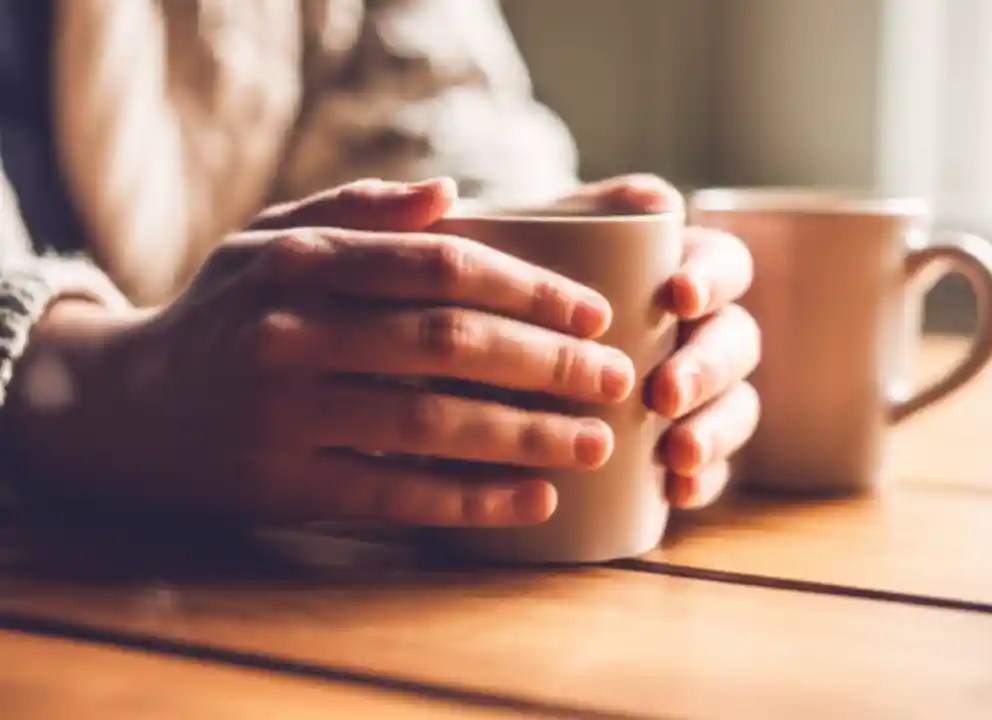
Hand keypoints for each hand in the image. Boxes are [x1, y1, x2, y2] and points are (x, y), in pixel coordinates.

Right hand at [9, 179, 635, 526]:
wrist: (126, 404)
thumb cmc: (227, 310)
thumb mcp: (271, 237)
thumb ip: (359, 209)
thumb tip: (450, 192)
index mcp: (305, 261)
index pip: (442, 266)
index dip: (529, 288)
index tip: (594, 311)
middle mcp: (295, 333)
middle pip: (450, 344)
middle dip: (548, 362)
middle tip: (616, 378)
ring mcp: (288, 414)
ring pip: (433, 424)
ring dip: (526, 434)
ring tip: (596, 441)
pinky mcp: (286, 485)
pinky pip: (397, 496)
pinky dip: (472, 499)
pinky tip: (534, 498)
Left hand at [557, 176, 760, 508]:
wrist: (500, 342)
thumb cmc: (533, 275)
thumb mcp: (552, 232)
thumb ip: (592, 206)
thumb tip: (650, 200)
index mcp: (689, 267)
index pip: (726, 263)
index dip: (714, 279)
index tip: (679, 297)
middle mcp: (707, 329)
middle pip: (736, 341)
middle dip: (708, 367)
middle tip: (664, 392)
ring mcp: (703, 393)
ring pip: (736, 406)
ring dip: (716, 430)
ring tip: (679, 453)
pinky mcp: (684, 447)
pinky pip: (713, 469)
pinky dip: (703, 481)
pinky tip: (680, 493)